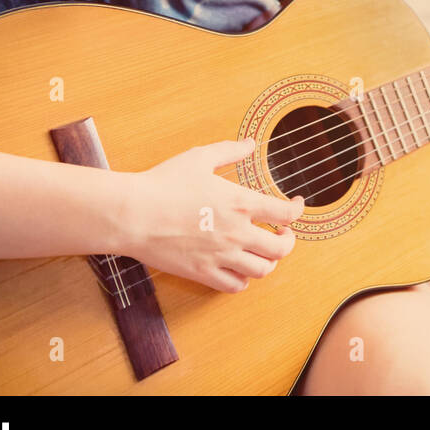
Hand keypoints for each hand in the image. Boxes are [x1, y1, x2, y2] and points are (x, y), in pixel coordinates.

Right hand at [117, 138, 304, 292]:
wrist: (132, 213)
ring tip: (262, 251)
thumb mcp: (200, 158)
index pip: (286, 213)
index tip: (295, 205)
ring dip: (268, 261)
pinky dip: (243, 280)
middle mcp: (237, 233)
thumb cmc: (163, 183)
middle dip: (288, 240)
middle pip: (282, 248)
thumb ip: (230, 151)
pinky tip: (239, 267)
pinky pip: (235, 286)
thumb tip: (251, 143)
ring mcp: (221, 256)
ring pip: (262, 270)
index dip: (298, 210)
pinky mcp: (202, 273)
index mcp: (241, 202)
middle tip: (282, 233)